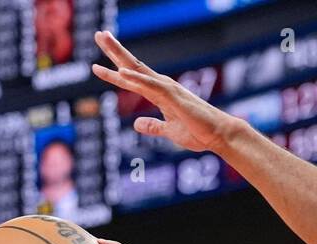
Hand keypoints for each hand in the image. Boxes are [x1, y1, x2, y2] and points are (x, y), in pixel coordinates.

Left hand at [92, 30, 241, 152]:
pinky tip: (121, 71)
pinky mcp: (173, 97)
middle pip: (133, 66)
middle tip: (98, 34)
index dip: (114, 72)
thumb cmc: (199, 133)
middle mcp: (162, 87)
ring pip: (138, 69)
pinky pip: (151, 86)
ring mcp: (167, 89)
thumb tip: (136, 125)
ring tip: (104, 39)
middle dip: (114, 50)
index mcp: (160, 94)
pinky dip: (136, 78)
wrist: (219, 135)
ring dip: (120, 54)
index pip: (133, 80)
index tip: (96, 66)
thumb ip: (153, 126)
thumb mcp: (169, 132)